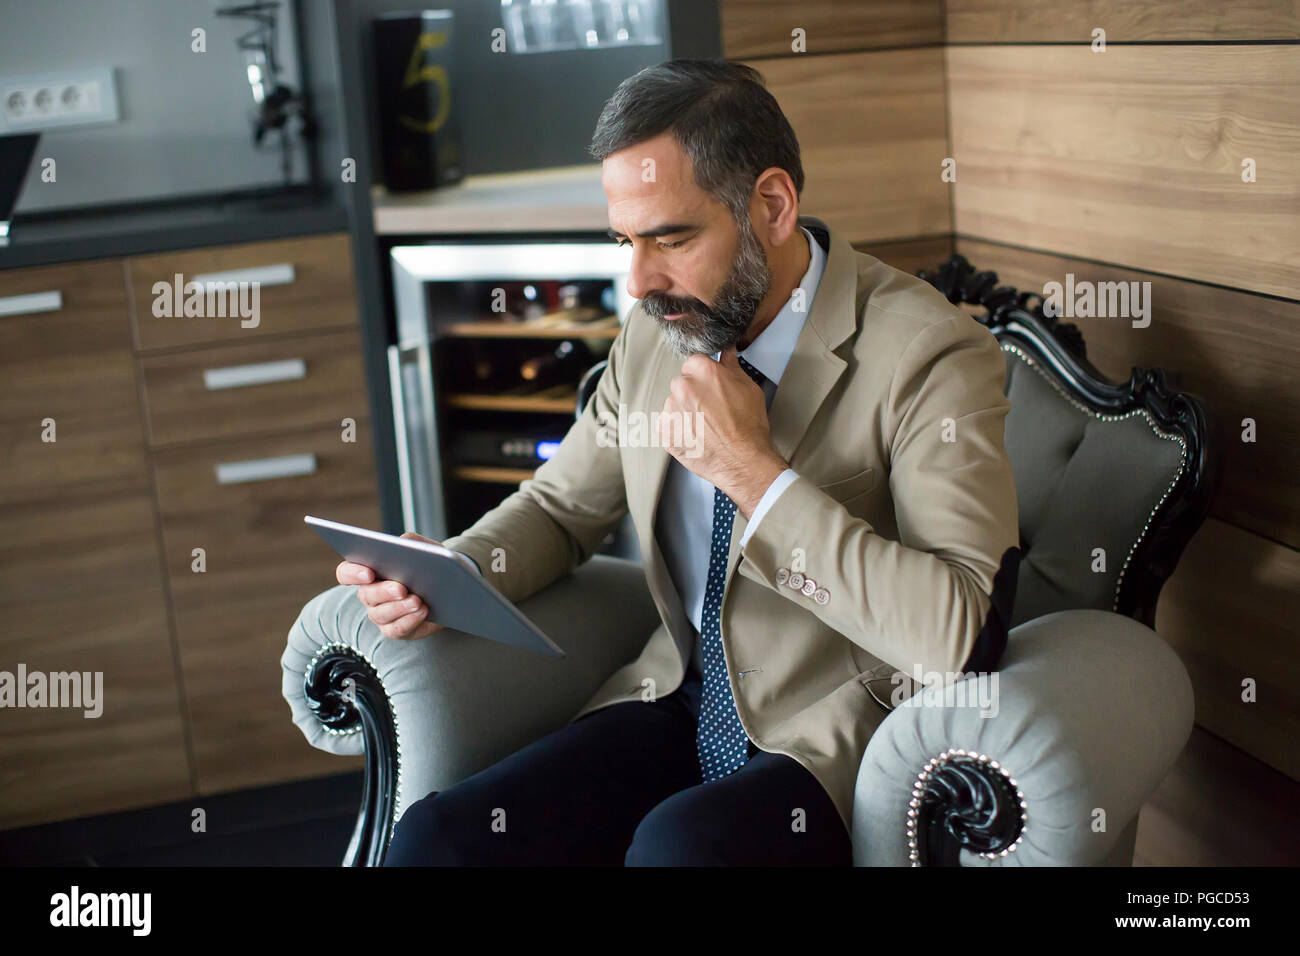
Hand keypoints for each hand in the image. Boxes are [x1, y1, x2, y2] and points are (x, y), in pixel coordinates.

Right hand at [335, 532, 444, 639]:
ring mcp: (380, 614)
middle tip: (401, 588)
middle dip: (384, 591)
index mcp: (368, 570)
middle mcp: (369, 594)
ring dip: (399, 607)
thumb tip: (404, 542)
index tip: (368, 573)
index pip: (346, 573)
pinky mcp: (394, 629)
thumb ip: (412, 542)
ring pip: (380, 614)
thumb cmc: (429, 565)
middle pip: (366, 594)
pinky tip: (422, 611)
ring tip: (417, 601)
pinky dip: (410, 620)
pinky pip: (397, 629)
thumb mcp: (425, 549)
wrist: (447, 589)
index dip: (352, 573)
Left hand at [658, 346, 787, 515]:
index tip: (711, 387)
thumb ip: (732, 367)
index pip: (695, 362)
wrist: (743, 461)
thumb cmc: (749, 428)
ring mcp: (671, 410)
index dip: (705, 376)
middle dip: (693, 393)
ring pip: (673, 404)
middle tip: (711, 410)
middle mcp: (683, 387)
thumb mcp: (749, 388)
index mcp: (703, 371)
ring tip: (705, 426)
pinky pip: (666, 424)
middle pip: (682, 383)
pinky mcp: (664, 431)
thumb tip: (727, 353)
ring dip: (684, 411)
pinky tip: (696, 436)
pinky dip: (677, 429)